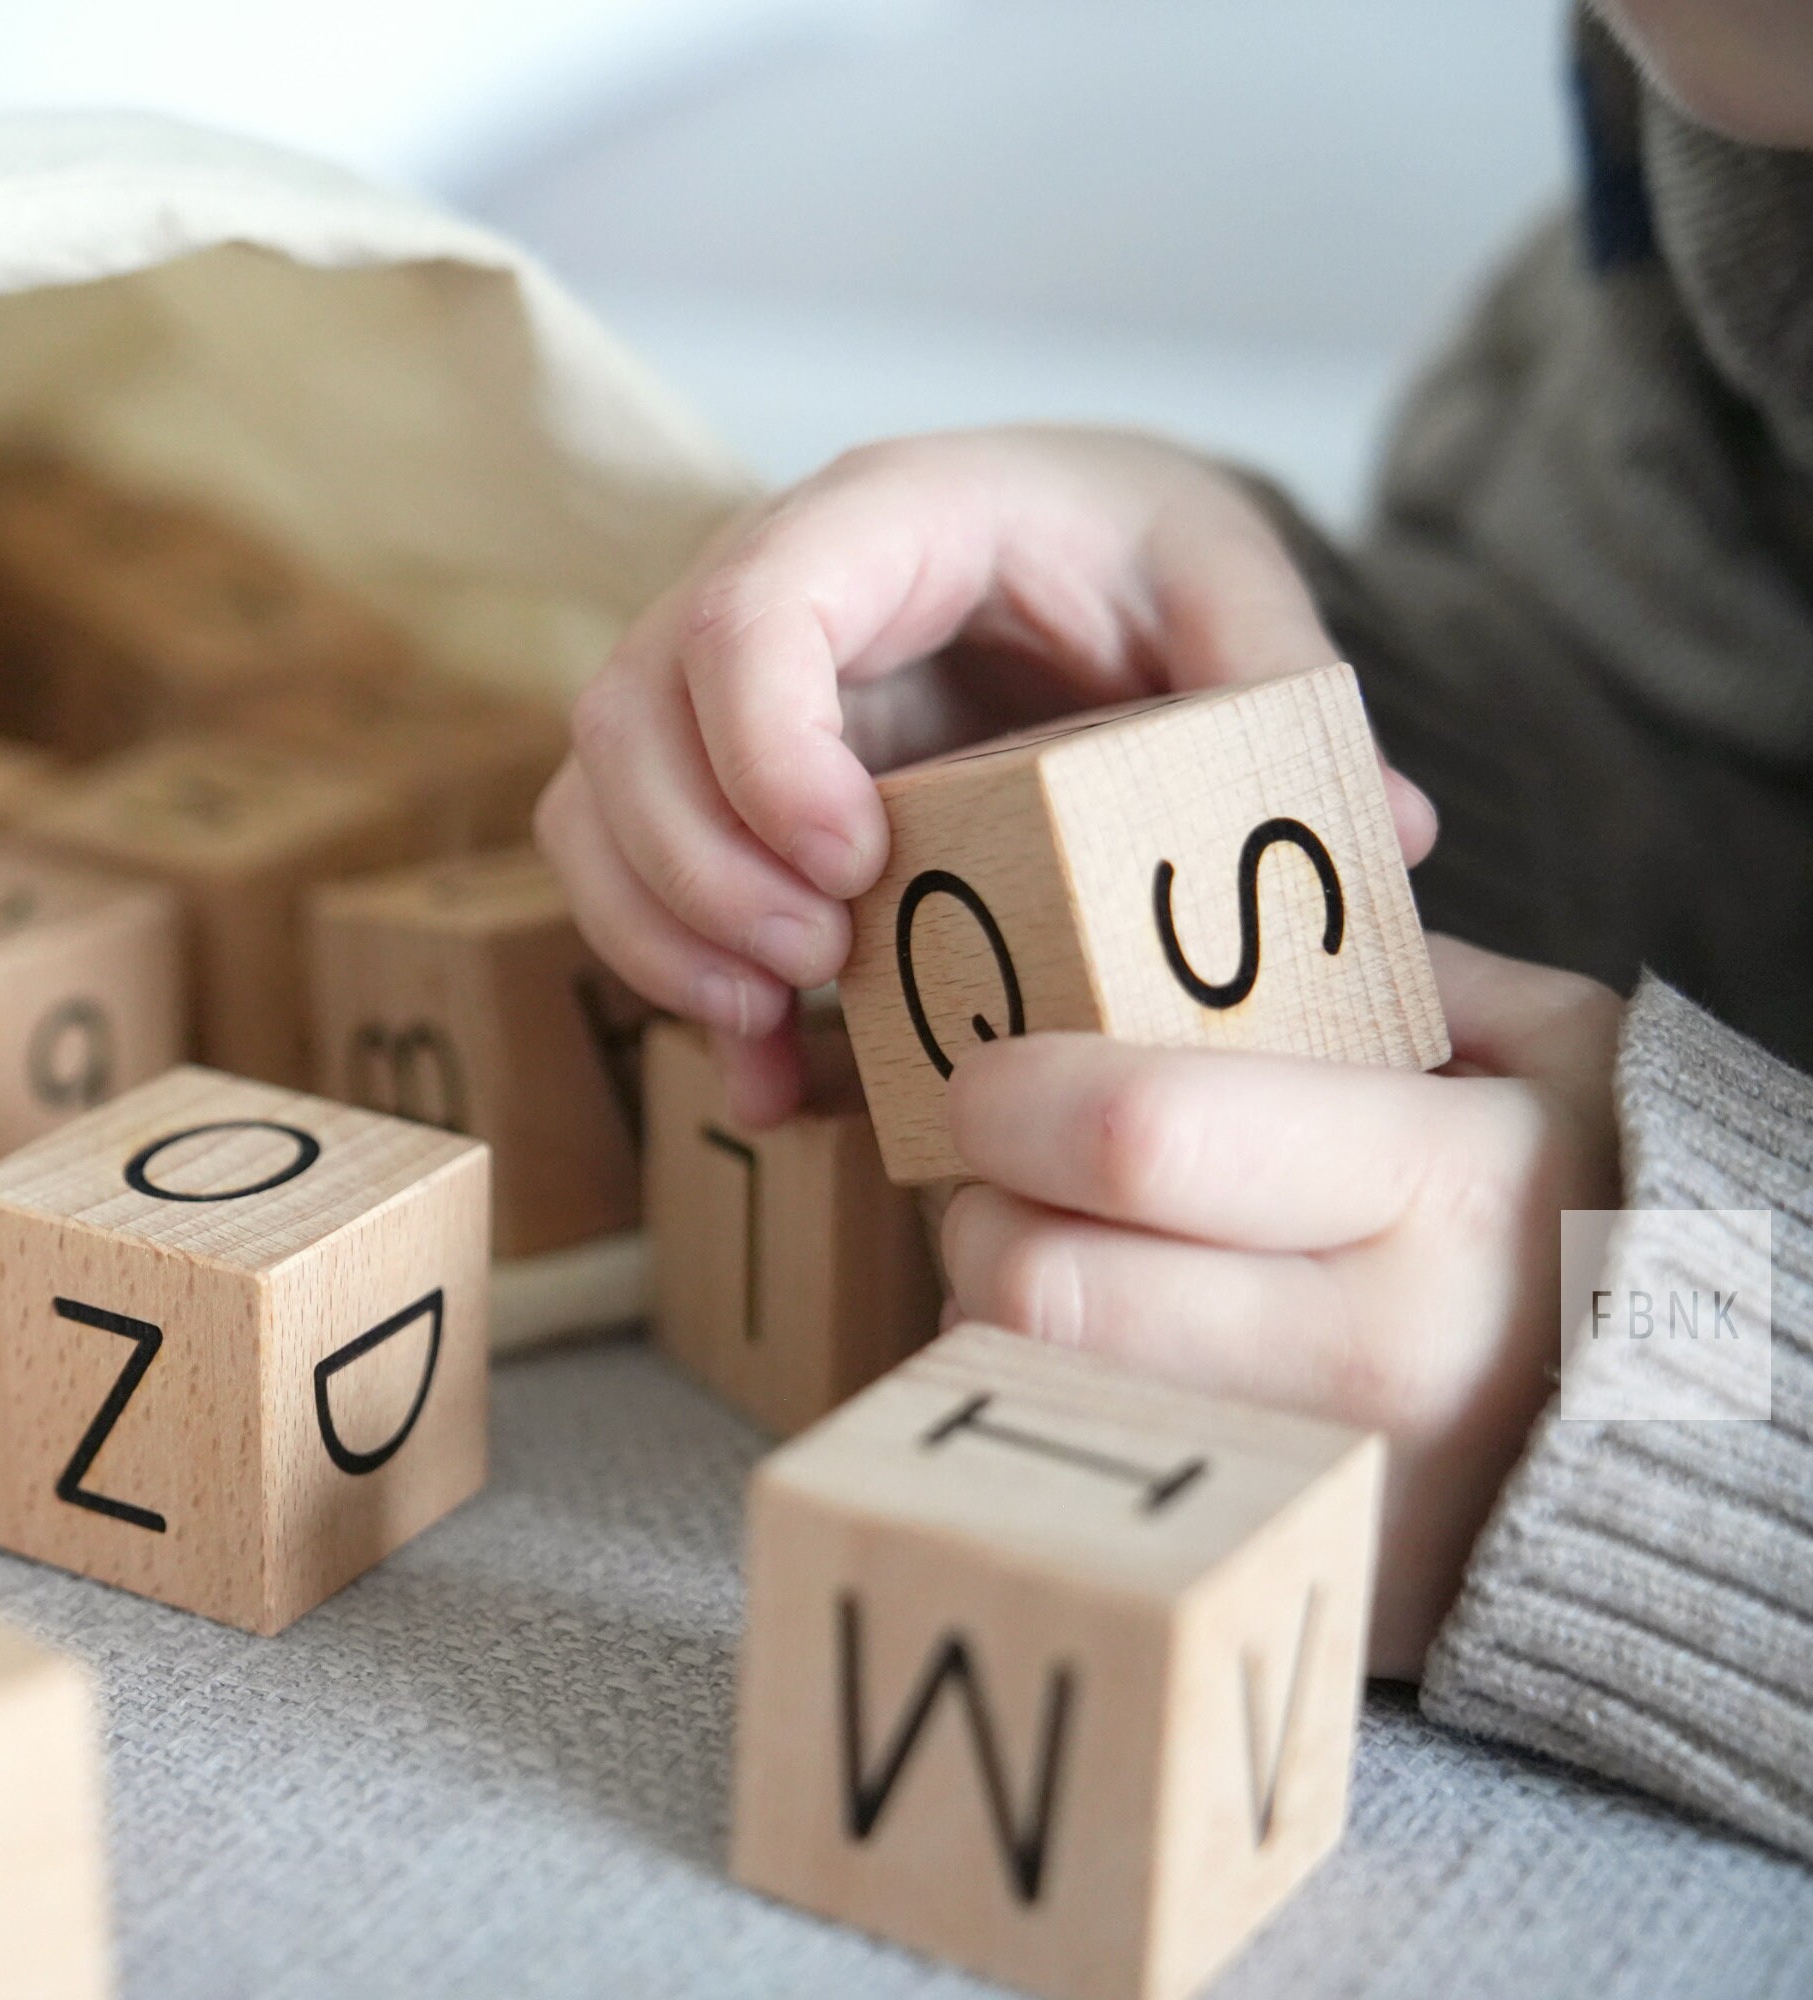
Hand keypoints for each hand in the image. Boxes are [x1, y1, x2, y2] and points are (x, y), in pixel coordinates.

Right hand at [536, 425, 1437, 1125]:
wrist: (1067, 549)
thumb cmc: (1128, 552)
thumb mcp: (1224, 585)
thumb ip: (1281, 687)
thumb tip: (1382, 835)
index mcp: (883, 519)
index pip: (751, 610)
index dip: (766, 747)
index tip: (853, 864)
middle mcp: (757, 589)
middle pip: (633, 716)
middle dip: (700, 867)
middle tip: (818, 966)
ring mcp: (707, 691)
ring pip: (595, 800)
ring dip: (657, 929)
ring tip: (767, 1026)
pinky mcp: (702, 782)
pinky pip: (620, 873)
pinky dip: (667, 978)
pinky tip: (763, 1072)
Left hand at [935, 937, 1623, 1675]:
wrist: (1742, 1441)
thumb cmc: (1620, 1208)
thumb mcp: (1553, 1049)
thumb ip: (1374, 964)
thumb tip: (1209, 893)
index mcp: (1446, 1189)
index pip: (1136, 1135)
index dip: (1016, 1092)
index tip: (992, 1073)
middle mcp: (1378, 1361)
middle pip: (1039, 1285)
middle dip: (980, 1211)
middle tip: (1007, 1178)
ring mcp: (1324, 1491)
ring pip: (1030, 1397)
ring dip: (998, 1319)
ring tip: (1073, 1263)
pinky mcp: (1289, 1577)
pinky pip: (1089, 1484)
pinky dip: (1050, 1413)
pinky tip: (1117, 1364)